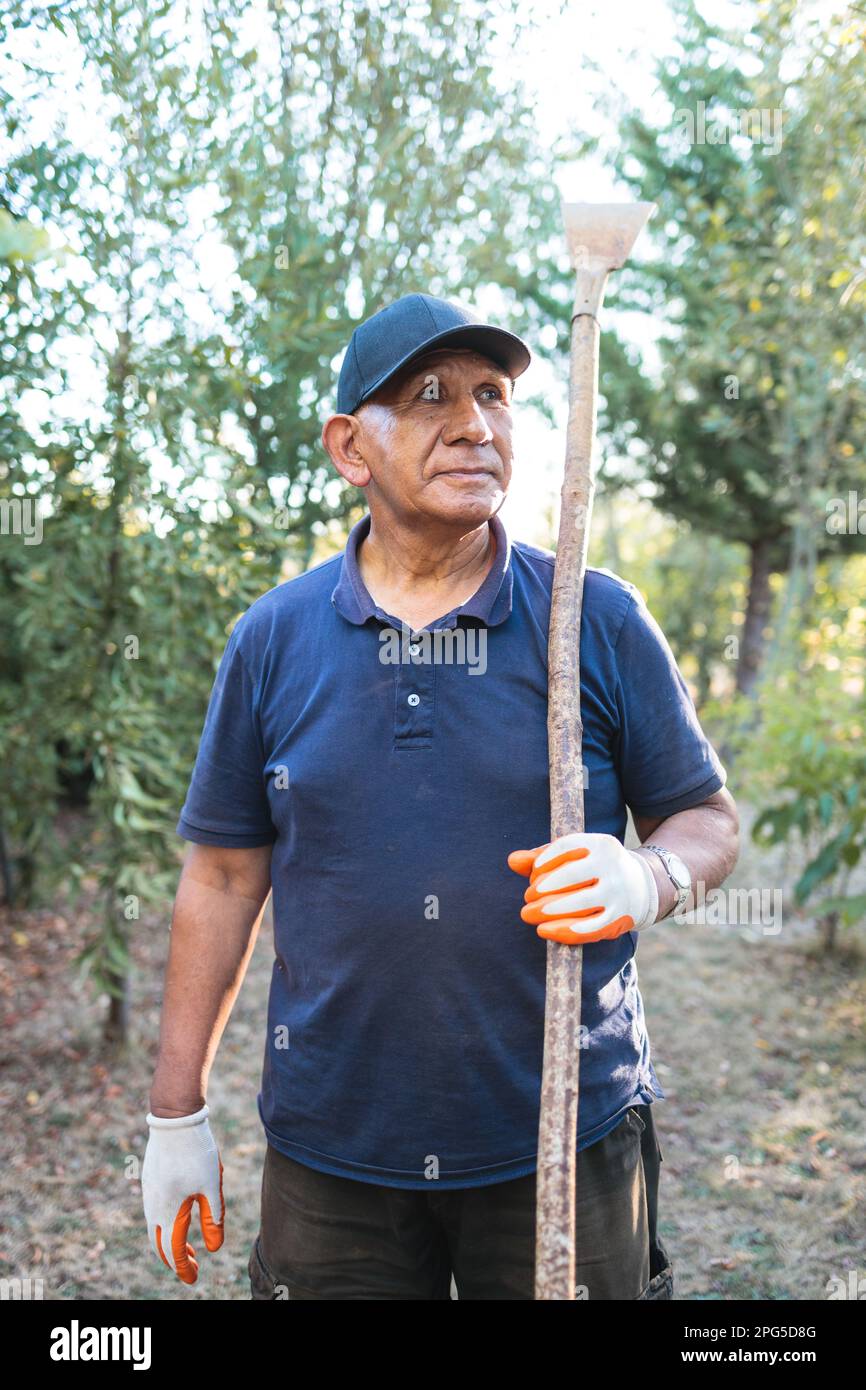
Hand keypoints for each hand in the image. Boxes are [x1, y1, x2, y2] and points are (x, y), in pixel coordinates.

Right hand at [141, 1104, 224, 1284]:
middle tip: (191, 1266)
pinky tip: (180, 1218)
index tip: (194, 1279)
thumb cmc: (197, 1151)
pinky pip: (153, 1212)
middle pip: (159, 1244)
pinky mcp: (150, 1180)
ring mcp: (149, 1193)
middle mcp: (153, 1206)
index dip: (184, 1267)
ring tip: (188, 1248)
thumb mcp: (211, 1185)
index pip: (174, 1251)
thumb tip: (213, 1248)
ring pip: (154, 1228)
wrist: (175, 1118)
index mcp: (169, 1210)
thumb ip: (213, 1218)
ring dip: (169, 1242)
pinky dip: (164, 1225)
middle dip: (174, 1259)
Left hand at [507, 833, 658, 944]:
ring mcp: (618, 894)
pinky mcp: (619, 919)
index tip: (532, 875)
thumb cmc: (594, 869)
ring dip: (548, 911)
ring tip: (528, 914)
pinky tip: (545, 931)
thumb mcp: (572, 856)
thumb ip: (540, 857)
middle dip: (542, 889)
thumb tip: (512, 860)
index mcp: (600, 844)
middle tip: (527, 898)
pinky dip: (566, 932)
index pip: (566, 848)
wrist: (640, 886)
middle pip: (570, 876)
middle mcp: (612, 866)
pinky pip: (591, 928)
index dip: (543, 862)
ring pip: (580, 903)